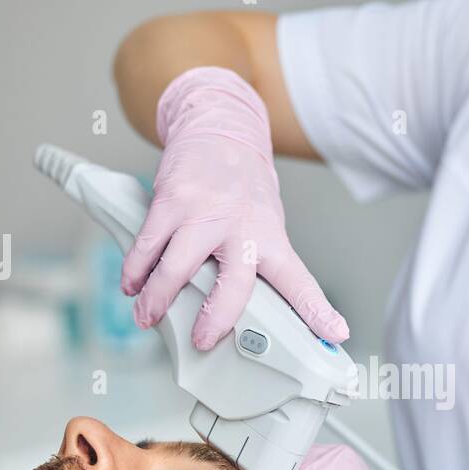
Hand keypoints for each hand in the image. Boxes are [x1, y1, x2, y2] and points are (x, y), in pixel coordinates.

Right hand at [120, 66, 348, 350]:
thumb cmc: (245, 187)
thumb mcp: (267, 222)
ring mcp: (203, 214)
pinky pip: (148, 246)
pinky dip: (136, 270)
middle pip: (233, 286)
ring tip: (147, 317)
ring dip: (157, 300)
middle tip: (202, 341)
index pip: (299, 281)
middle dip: (216, 319)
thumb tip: (261, 311)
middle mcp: (241, 228)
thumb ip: (261, 262)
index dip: (318, 312)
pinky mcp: (171, 201)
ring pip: (176, 270)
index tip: (336, 334)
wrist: (221, 128)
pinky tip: (133, 284)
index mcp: (271, 237)